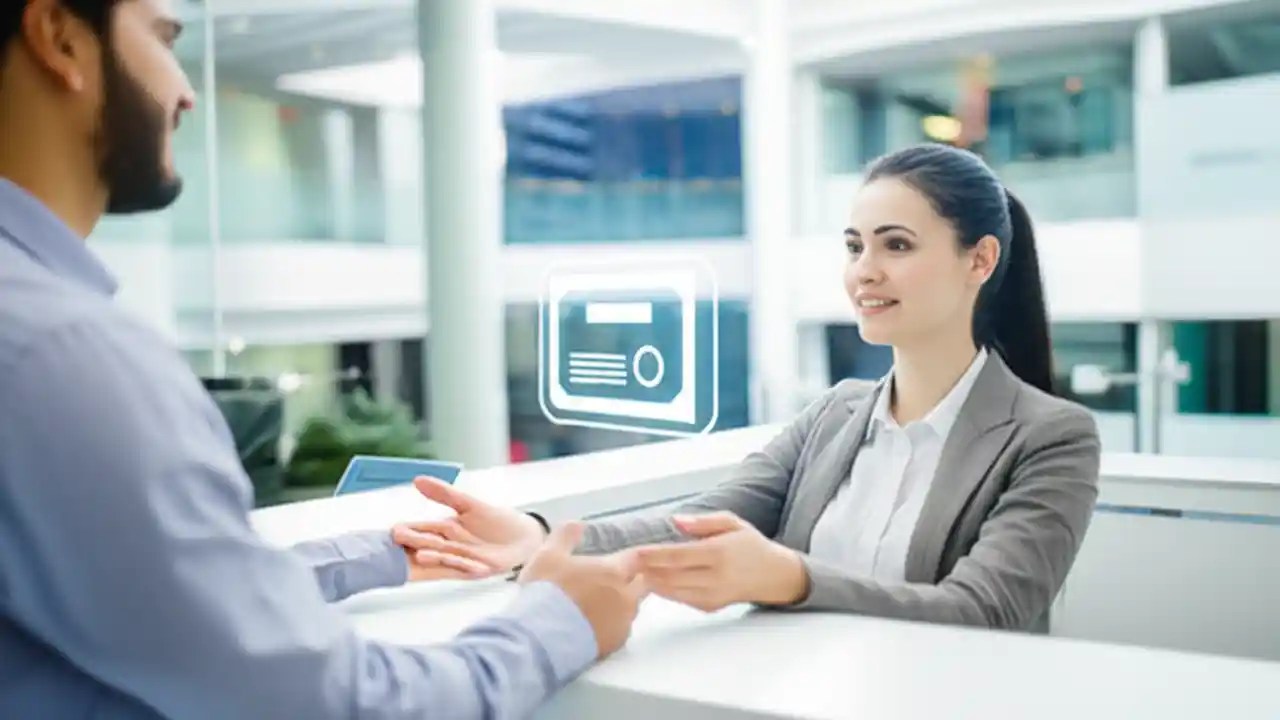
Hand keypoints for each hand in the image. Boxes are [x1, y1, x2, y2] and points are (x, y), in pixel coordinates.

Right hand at [392, 477, 547, 579]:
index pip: (423, 529)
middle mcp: (451, 546)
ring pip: (446, 557)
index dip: (410, 529)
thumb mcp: (470, 504)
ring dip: (434, 557)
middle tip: (398, 540)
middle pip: (431, 544)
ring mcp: (464, 559)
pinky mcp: (479, 569)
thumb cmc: (497, 521)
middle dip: (416, 543)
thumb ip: (444, 494)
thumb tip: (417, 480)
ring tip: (420, 556)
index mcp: (445, 529)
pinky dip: (462, 566)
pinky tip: (453, 563)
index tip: (393, 528)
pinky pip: (468, 567)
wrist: (524, 537)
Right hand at [519, 523, 646, 659]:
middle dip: (630, 581)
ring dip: (620, 604)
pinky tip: (594, 627)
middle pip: (640, 584)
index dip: (629, 558)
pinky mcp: (616, 644)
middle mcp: (625, 595)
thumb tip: (578, 523)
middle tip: (610, 582)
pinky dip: (612, 626)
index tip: (623, 560)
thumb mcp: (548, 555)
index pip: (635, 558)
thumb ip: (565, 536)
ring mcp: (623, 621)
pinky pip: (621, 630)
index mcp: (613, 570)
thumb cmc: (546, 591)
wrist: (542, 636)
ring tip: (598, 606)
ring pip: (631, 608)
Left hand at [634, 512, 808, 611]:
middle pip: (671, 576)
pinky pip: (682, 599)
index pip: (678, 555)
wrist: (774, 575)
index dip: (654, 555)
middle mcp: (715, 577)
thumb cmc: (750, 544)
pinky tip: (653, 581)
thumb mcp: (732, 522)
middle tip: (625, 563)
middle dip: (646, 570)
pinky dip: (665, 591)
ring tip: (632, 573)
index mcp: (719, 553)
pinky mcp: (711, 607)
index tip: (634, 551)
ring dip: (651, 582)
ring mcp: (713, 595)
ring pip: (673, 591)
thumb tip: (675, 521)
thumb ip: (703, 522)